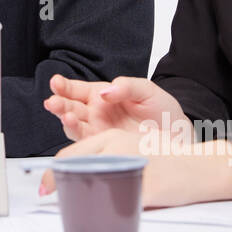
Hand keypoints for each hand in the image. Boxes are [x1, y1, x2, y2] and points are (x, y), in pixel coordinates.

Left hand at [37, 127, 231, 206]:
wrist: (203, 166)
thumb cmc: (166, 160)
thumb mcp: (131, 148)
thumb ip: (105, 157)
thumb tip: (75, 176)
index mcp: (113, 139)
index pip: (72, 153)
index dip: (54, 172)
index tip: (45, 187)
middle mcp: (119, 149)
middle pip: (77, 166)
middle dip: (58, 184)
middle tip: (49, 198)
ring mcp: (133, 169)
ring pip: (94, 185)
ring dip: (78, 198)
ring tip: (73, 208)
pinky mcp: (148, 189)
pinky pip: (120, 203)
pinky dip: (107, 211)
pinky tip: (102, 218)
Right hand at [44, 75, 187, 141]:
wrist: (177, 136)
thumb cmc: (161, 111)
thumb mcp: (147, 90)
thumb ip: (126, 86)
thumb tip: (105, 91)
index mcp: (102, 95)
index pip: (77, 89)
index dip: (64, 86)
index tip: (56, 82)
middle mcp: (95, 114)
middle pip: (70, 107)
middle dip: (59, 104)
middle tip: (53, 101)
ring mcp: (98, 132)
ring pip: (74, 126)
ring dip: (66, 120)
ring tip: (66, 115)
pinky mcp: (104, 148)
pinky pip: (86, 144)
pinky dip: (79, 138)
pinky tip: (76, 130)